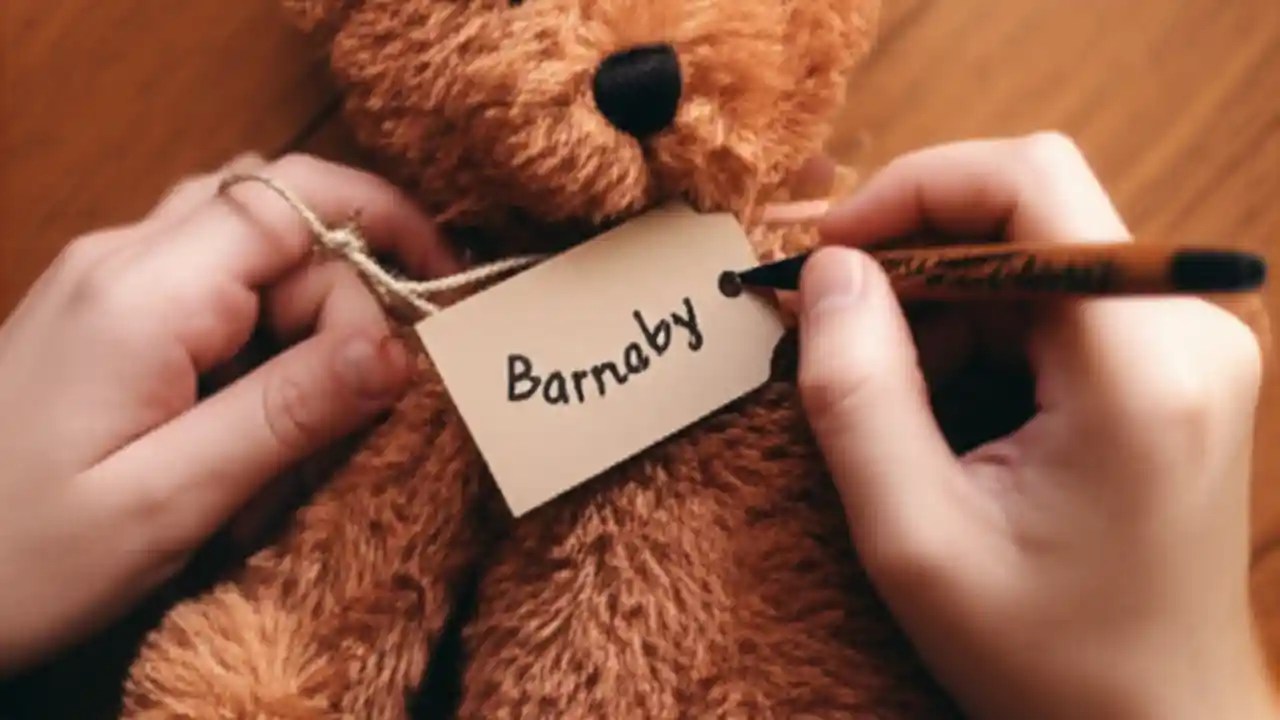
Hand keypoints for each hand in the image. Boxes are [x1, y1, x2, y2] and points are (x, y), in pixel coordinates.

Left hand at [0, 153, 454, 673]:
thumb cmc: (19, 558)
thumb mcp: (169, 500)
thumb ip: (287, 412)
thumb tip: (398, 347)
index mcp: (141, 294)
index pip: (291, 205)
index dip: (383, 230)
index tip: (441, 310)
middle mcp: (123, 263)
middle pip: (277, 220)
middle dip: (347, 298)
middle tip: (371, 401)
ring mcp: (109, 286)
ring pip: (251, 252)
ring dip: (308, 322)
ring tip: (320, 417)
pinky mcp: (109, 321)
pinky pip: (215, 297)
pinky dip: (265, 348)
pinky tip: (258, 432)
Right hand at [797, 133, 1276, 718]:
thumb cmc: (1048, 657)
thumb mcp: (916, 537)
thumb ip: (858, 393)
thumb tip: (829, 271)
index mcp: (1140, 368)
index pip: (1031, 182)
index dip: (913, 189)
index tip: (827, 251)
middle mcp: (1186, 333)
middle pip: (1027, 216)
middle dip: (912, 259)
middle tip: (828, 326)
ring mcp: (1188, 348)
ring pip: (1029, 259)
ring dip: (939, 309)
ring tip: (889, 403)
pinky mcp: (1170, 369)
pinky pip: (1052, 305)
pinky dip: (977, 337)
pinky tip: (941, 415)